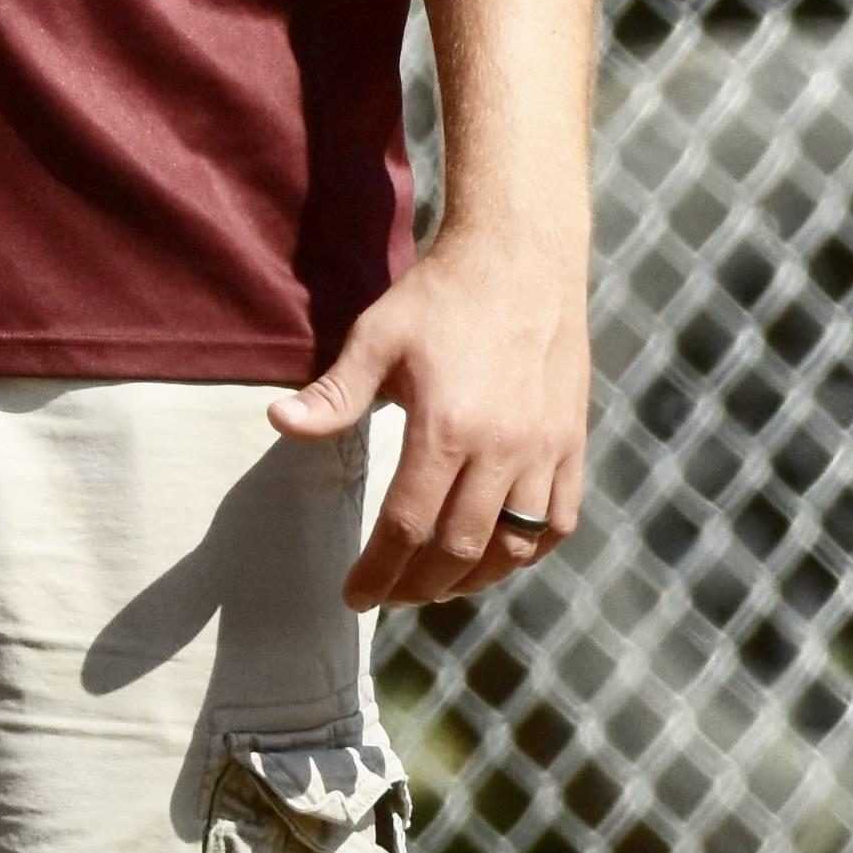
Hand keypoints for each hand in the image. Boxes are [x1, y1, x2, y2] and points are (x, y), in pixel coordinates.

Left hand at [297, 222, 588, 606]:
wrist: (522, 256)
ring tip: (437, 584)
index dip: (378, 572)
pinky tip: (498, 556)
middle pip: (459, 550)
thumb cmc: (441, 295)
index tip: (355, 597)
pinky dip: (527, 553)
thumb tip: (281, 423)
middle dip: (418, 586)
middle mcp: (502, 449)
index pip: (407, 528)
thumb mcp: (378, 336)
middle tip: (391, 594)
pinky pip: (558, 522)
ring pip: (513, 547)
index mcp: (446, 428)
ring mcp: (545, 449)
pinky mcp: (572, 442)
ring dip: (472, 579)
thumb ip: (335, 393)